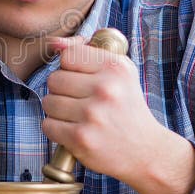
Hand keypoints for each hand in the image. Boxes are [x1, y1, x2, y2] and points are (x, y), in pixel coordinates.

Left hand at [42, 36, 194, 193]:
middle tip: (79, 101)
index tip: (82, 80)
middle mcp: (105, 88)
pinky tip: (74, 130)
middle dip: (62, 91)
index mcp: (115, 68)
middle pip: (54, 79)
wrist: (146, 151)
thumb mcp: (119, 72)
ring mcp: (93, 114)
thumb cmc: (127, 107)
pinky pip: (48, 125)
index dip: (70, 68)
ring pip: (48, 102)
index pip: (68, 56)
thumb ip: (86, 51)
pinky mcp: (81, 138)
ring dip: (57, 111)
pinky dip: (56, 130)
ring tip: (78, 116)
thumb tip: (54, 43)